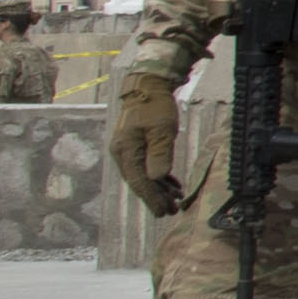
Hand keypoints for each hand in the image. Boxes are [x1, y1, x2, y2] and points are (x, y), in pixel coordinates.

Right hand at [108, 72, 183, 212]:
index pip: (138, 181)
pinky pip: (146, 166)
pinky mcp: (136, 145)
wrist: (148, 87)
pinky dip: (159, 176)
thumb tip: (156, 178)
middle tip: (171, 211)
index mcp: (126, 150)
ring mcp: (128, 149)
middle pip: (139, 180)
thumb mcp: (162, 130)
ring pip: (143, 175)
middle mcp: (123, 152)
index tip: (162, 211)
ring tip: (174, 200)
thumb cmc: (156, 106)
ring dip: (159, 189)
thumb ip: (160, 154)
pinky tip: (171, 185)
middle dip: (155, 197)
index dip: (151, 198)